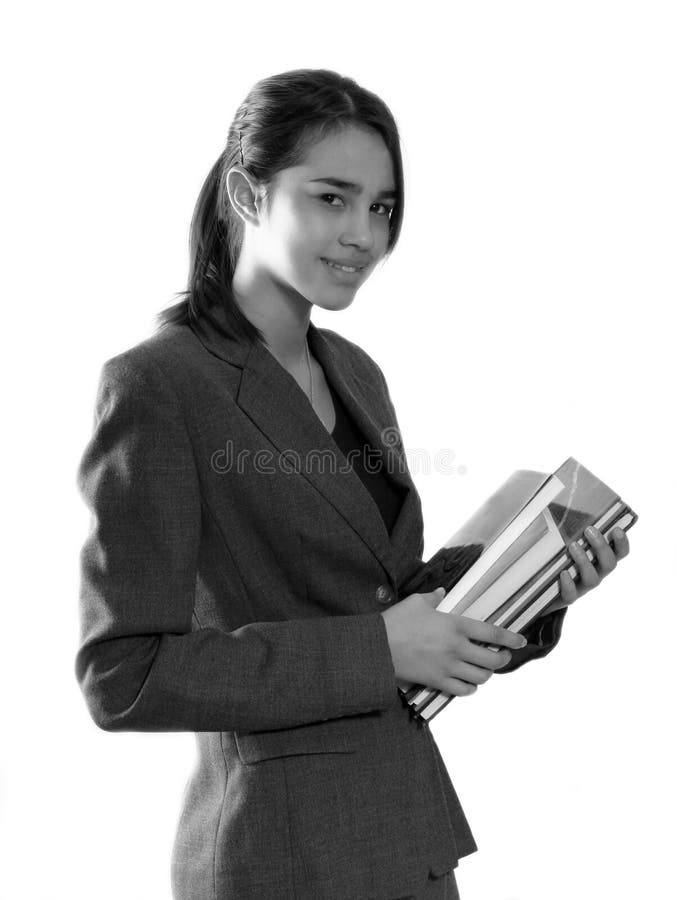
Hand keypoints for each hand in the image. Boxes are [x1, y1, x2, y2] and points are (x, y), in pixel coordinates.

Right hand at [381, 587, 526, 696]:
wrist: (377, 646)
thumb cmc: (396, 621)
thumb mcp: (416, 601)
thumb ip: (433, 597)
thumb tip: (442, 593)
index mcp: (455, 625)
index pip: (492, 634)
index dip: (511, 639)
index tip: (520, 641)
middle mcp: (456, 647)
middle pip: (492, 660)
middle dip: (502, 659)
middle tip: (501, 657)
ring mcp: (448, 667)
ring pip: (481, 678)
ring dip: (486, 675)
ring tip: (484, 669)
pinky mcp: (437, 681)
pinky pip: (463, 691)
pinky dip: (470, 689)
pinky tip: (468, 684)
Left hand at [544, 525, 630, 613]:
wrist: (541, 590)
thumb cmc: (557, 557)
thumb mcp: (563, 539)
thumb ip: (566, 522)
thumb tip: (557, 494)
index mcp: (599, 559)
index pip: (619, 552)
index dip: (622, 542)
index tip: (617, 529)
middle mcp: (595, 572)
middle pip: (609, 563)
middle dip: (602, 546)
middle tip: (589, 530)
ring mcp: (582, 586)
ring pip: (593, 578)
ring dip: (585, 561)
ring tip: (572, 546)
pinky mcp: (566, 598)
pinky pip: (571, 595)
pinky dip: (569, 584)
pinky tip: (563, 573)